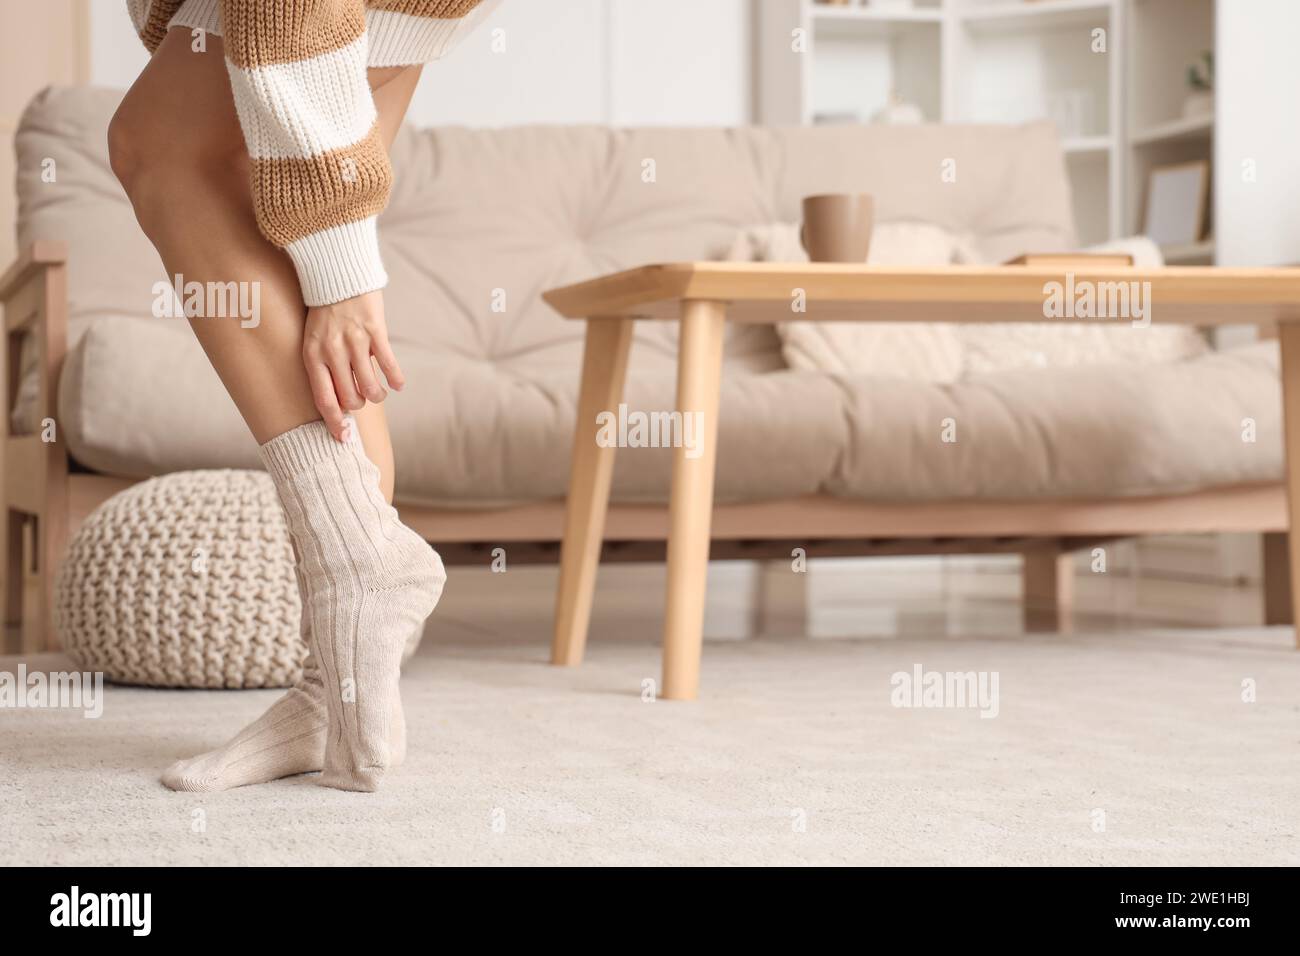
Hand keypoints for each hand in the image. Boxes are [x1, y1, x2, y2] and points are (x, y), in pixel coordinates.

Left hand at [302, 291, 404, 440]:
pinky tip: (398, 384)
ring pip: (371, 386)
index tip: (344, 439)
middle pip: (351, 398)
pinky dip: (396, 379)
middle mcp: (331, 351)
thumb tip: (338, 401)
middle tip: (364, 397)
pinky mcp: (375, 331)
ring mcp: (354, 341)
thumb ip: (323, 367)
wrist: (336, 273)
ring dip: (378, 394)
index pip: (324, 400)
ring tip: (380, 392)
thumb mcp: (312, 340)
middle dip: (360, 404)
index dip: (335, 424)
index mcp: (312, 356)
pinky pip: (389, 365)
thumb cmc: (324, 312)